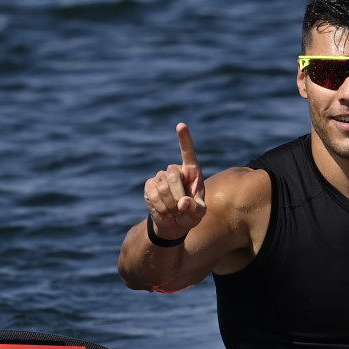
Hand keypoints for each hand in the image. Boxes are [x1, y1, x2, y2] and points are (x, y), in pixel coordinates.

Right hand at [144, 123, 206, 238]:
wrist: (173, 223)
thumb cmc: (190, 215)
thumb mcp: (198, 215)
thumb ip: (194, 209)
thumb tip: (183, 202)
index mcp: (192, 172)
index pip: (188, 153)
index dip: (184, 139)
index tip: (181, 125)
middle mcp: (176, 171)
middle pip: (173, 175)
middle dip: (177, 195)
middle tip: (181, 208)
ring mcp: (161, 177)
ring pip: (162, 188)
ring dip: (169, 205)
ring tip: (174, 211)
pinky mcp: (149, 185)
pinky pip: (153, 195)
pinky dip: (160, 207)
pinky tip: (164, 211)